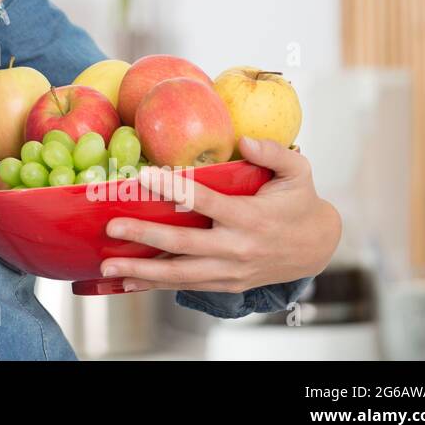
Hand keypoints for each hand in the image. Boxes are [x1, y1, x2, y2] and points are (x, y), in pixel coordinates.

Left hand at [99, 136, 341, 293]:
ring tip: (107, 266)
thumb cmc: (299, 203)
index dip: (174, 189)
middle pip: (185, 244)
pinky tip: (127, 283)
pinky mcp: (226, 284)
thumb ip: (273, 152)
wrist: (316, 248)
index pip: (206, 201)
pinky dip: (155, 285)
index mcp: (251, 217)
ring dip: (142, 271)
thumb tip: (244, 139)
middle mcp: (238, 248)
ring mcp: (231, 271)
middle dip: (145, 237)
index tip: (143, 176)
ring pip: (180, 274)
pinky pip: (186, 285)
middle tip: (111, 228)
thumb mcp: (299, 172)